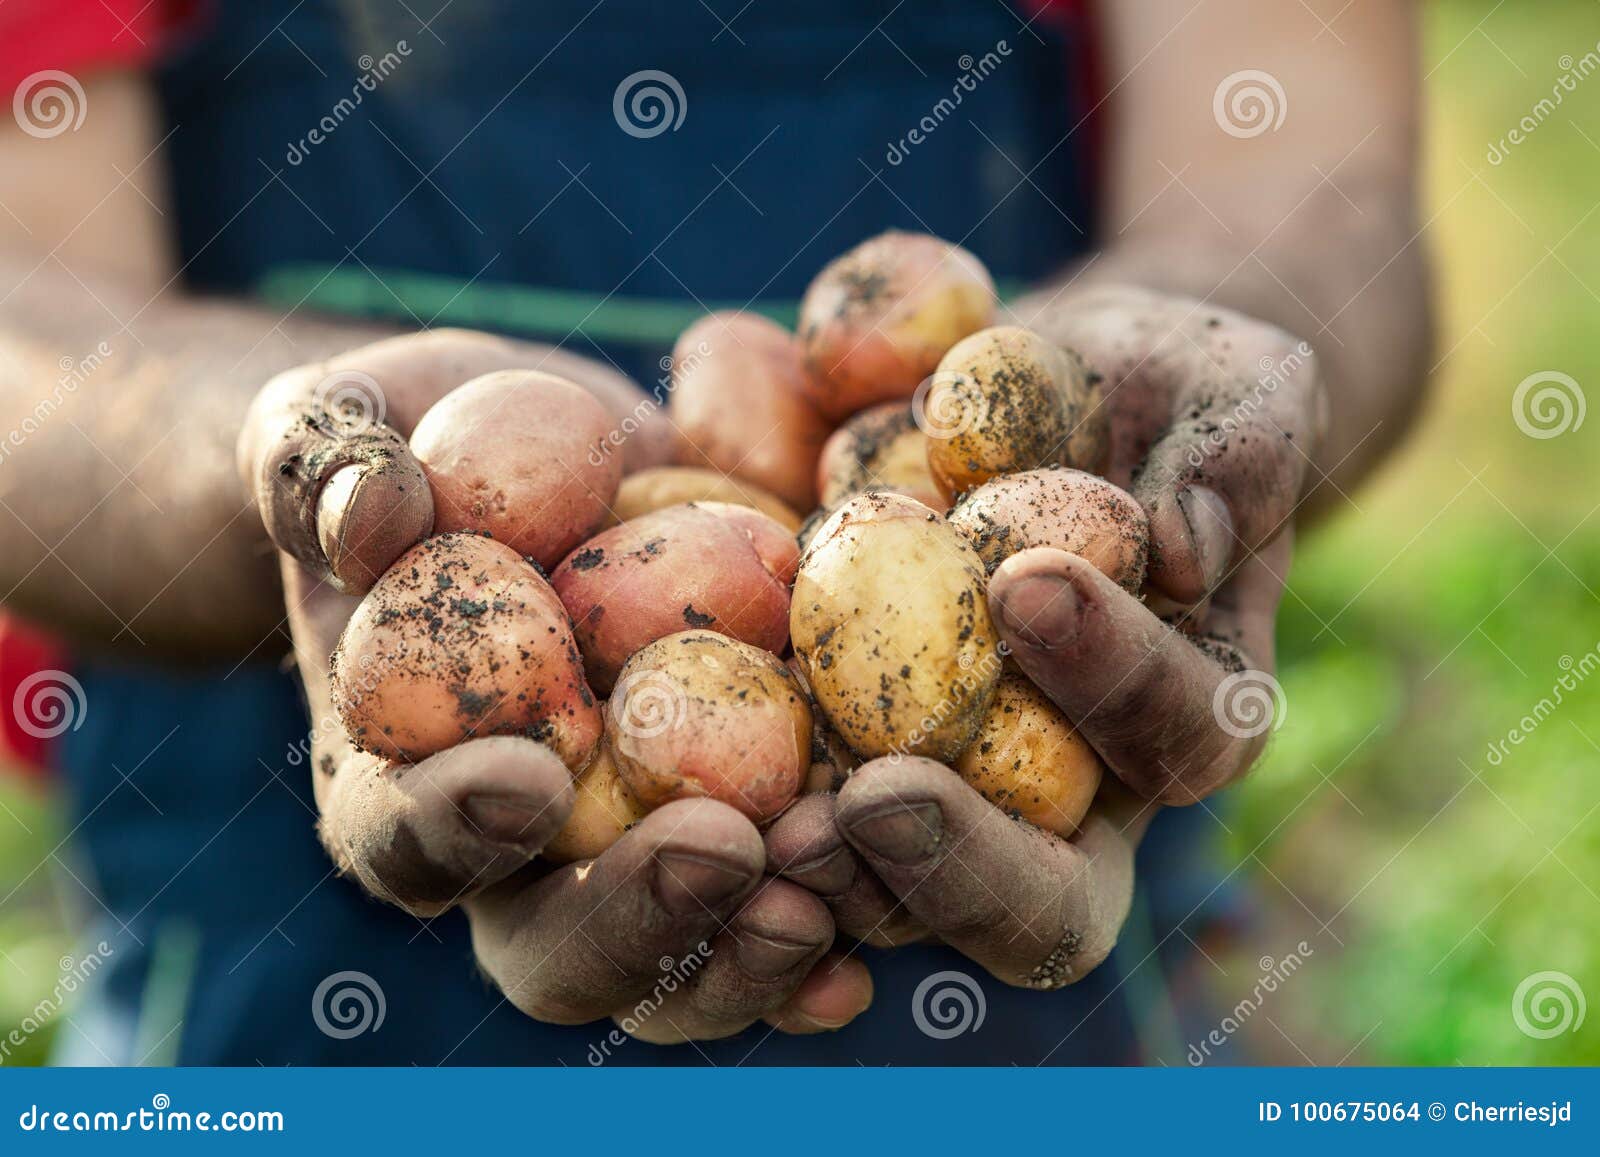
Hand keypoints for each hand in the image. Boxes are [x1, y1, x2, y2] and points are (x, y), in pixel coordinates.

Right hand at [240, 329, 870, 1040]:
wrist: (533, 455)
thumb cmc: (411, 446)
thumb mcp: (341, 428)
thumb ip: (324, 465)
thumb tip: (375, 505)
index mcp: (397, 780)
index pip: (403, 833)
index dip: (451, 825)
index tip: (526, 779)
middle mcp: (522, 853)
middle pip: (562, 946)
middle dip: (642, 914)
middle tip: (721, 849)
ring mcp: (637, 847)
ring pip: (693, 951)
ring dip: (764, 934)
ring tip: (837, 874)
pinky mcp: (743, 810)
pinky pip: (791, 893)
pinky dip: (845, 908)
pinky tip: (902, 907)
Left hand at [768, 286, 1319, 988]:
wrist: (1056, 392)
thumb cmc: (1167, 386)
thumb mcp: (1234, 382)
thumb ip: (1237, 452)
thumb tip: (1188, 542)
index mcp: (1186, 710)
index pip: (1176, 733)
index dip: (1113, 678)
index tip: (1025, 580)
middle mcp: (1072, 790)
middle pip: (1035, 893)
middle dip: (951, 860)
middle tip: (867, 799)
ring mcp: (949, 791)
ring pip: (894, 891)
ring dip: (825, 873)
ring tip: (747, 827)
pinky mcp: (838, 756)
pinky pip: (787, 814)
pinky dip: (731, 815)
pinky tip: (653, 774)